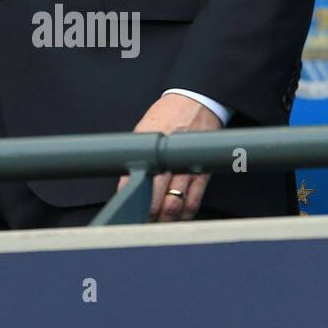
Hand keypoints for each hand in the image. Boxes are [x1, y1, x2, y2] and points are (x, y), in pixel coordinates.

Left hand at [116, 92, 222, 220]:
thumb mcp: (145, 129)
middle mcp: (166, 156)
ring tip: (158, 227)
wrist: (196, 100)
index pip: (133, 178)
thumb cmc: (167, 115)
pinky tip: (180, 218)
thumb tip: (128, 179)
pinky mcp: (201, 169)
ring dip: (166, 219)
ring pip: (175, 203)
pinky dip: (186, 213)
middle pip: (155, 197)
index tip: (125, 212)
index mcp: (147, 144)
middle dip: (148, 215)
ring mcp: (185, 165)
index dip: (129, 199)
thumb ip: (138, 153)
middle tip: (142, 227)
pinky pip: (194, 198)